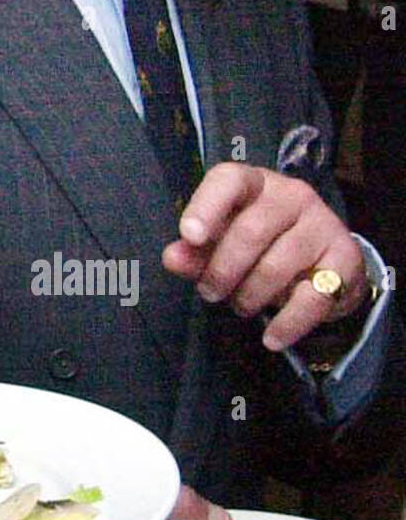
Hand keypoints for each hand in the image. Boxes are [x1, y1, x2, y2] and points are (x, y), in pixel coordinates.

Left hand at [162, 162, 367, 350]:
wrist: (324, 261)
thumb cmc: (260, 243)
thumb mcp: (223, 241)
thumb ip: (195, 251)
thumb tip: (172, 258)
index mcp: (253, 182)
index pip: (229, 181)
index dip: (206, 208)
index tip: (190, 237)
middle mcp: (291, 195)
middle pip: (249, 233)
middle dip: (222, 271)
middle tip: (210, 293)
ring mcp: (323, 224)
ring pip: (277, 267)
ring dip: (250, 296)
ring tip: (240, 305)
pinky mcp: (346, 259)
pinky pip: (313, 298)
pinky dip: (287, 323)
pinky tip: (271, 337)